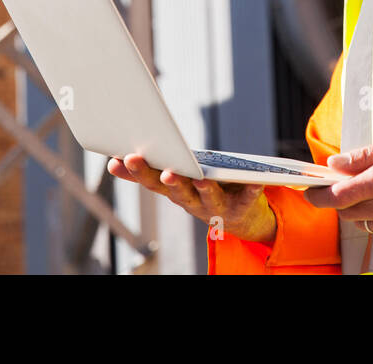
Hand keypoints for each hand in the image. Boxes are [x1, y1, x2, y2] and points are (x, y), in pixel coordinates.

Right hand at [108, 154, 276, 243]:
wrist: (239, 217)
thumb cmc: (202, 188)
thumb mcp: (178, 178)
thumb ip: (154, 167)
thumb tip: (117, 154)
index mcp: (174, 191)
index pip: (150, 181)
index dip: (135, 172)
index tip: (119, 159)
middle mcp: (192, 202)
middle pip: (177, 191)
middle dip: (169, 181)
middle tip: (163, 171)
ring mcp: (216, 206)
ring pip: (208, 198)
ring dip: (204, 189)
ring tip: (202, 178)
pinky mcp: (242, 205)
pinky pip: (247, 198)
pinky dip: (251, 190)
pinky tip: (255, 183)